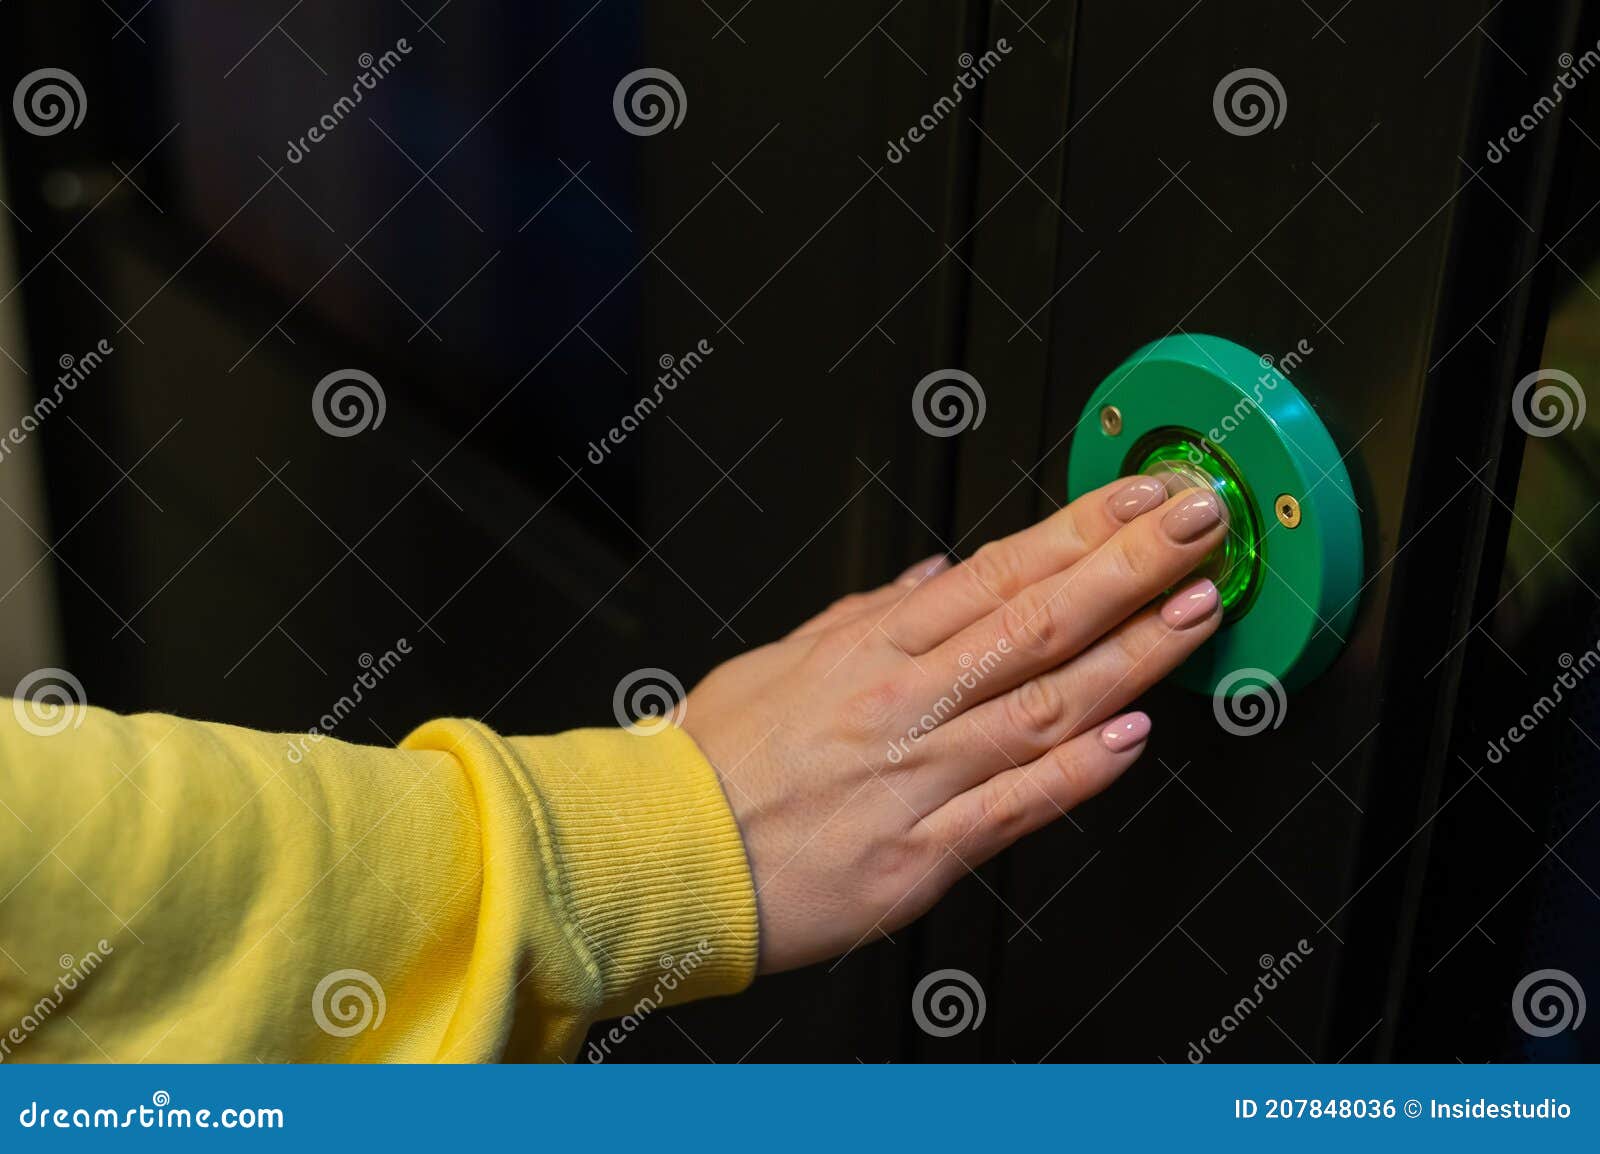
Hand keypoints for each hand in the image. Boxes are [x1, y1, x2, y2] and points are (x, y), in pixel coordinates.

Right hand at [681, 476, 1226, 972]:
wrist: (658, 856)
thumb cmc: (712, 764)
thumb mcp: (778, 661)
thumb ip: (868, 616)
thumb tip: (939, 575)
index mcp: (869, 648)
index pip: (998, 571)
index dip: (1081, 530)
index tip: (1142, 498)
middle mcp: (902, 700)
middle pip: (1037, 621)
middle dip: (1131, 566)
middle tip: (1202, 524)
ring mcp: (915, 776)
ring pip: (1043, 705)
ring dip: (1132, 655)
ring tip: (1197, 612)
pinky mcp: (919, 853)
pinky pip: (1012, 808)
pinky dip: (1076, 771)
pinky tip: (1132, 737)